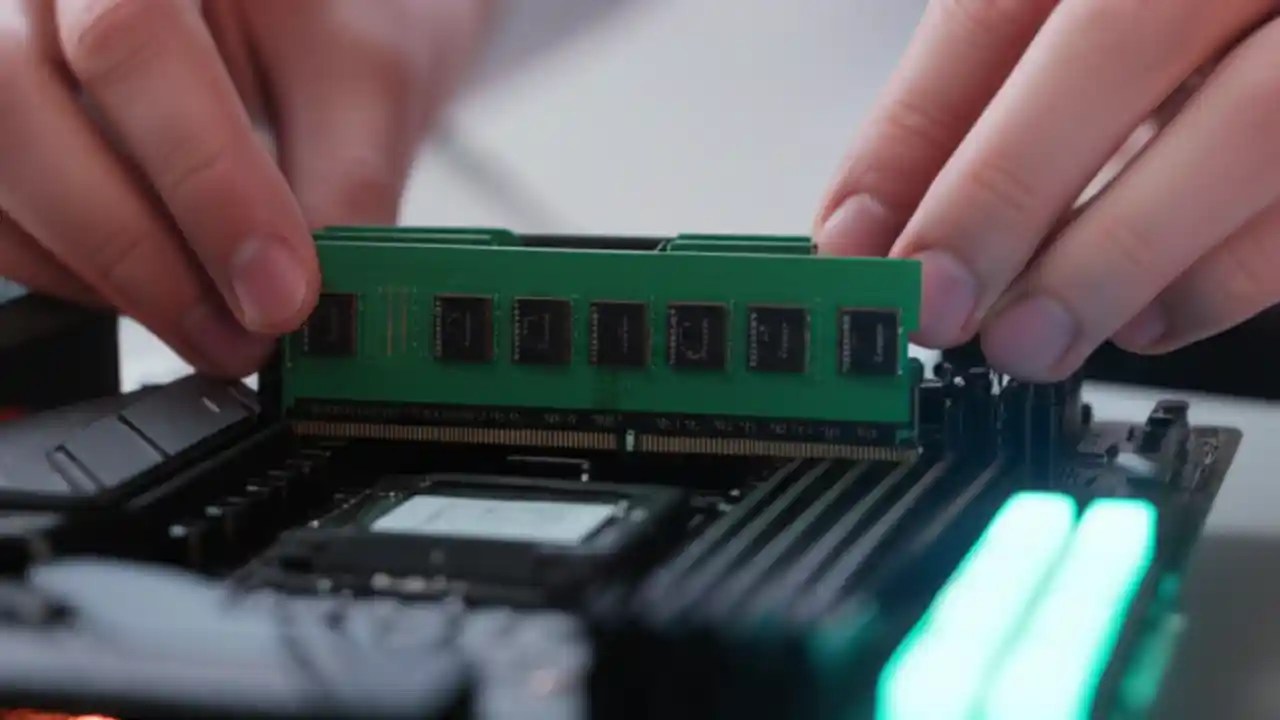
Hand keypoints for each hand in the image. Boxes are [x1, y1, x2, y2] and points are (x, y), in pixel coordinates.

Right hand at [0, 0, 493, 376]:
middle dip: (140, 250)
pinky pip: (1, 220)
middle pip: (22, 106)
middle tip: (242, 333)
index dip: (205, 184)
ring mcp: (2, 48)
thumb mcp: (366, 78)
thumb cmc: (335, 24)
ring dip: (111, 278)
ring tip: (219, 330)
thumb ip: (344, 181)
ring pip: (0, 173)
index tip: (278, 290)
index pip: (131, 41)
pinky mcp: (3, 132)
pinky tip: (167, 295)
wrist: (312, 20)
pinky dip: (82, 278)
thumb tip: (322, 301)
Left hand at [814, 0, 1279, 380]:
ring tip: (1028, 338)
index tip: (851, 242)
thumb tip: (874, 224)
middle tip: (936, 302)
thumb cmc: (1172, 24)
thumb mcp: (1072, 26)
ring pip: (1244, 125)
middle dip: (1003, 192)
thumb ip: (984, 93)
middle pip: (1116, 45)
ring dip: (1113, 256)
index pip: (996, 8)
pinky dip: (1223, 277)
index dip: (912, 131)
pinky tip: (1144, 321)